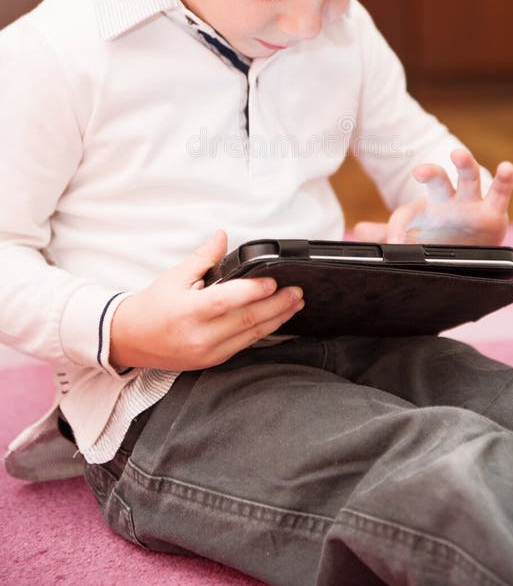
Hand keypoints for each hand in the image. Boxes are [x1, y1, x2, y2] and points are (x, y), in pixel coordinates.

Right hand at [109, 230, 303, 370]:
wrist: (130, 339)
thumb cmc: (152, 306)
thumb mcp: (175, 276)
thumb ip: (203, 258)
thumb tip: (223, 236)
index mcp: (190, 311)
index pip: (228, 300)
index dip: (254, 291)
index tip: (275, 282)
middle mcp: (200, 335)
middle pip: (247, 320)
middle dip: (277, 306)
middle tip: (297, 293)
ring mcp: (208, 352)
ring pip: (250, 335)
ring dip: (276, 320)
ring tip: (295, 305)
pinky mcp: (212, 361)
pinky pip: (243, 345)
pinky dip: (262, 332)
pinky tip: (276, 320)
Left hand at [353, 148, 512, 245]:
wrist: (474, 246)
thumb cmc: (441, 237)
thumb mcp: (415, 236)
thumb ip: (388, 233)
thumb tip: (357, 231)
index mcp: (425, 210)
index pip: (407, 214)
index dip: (397, 228)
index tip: (394, 242)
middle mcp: (448, 201)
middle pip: (438, 182)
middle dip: (430, 174)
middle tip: (420, 171)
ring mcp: (471, 203)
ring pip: (468, 179)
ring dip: (464, 165)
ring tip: (458, 154)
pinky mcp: (494, 211)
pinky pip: (499, 193)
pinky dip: (504, 180)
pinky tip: (507, 167)